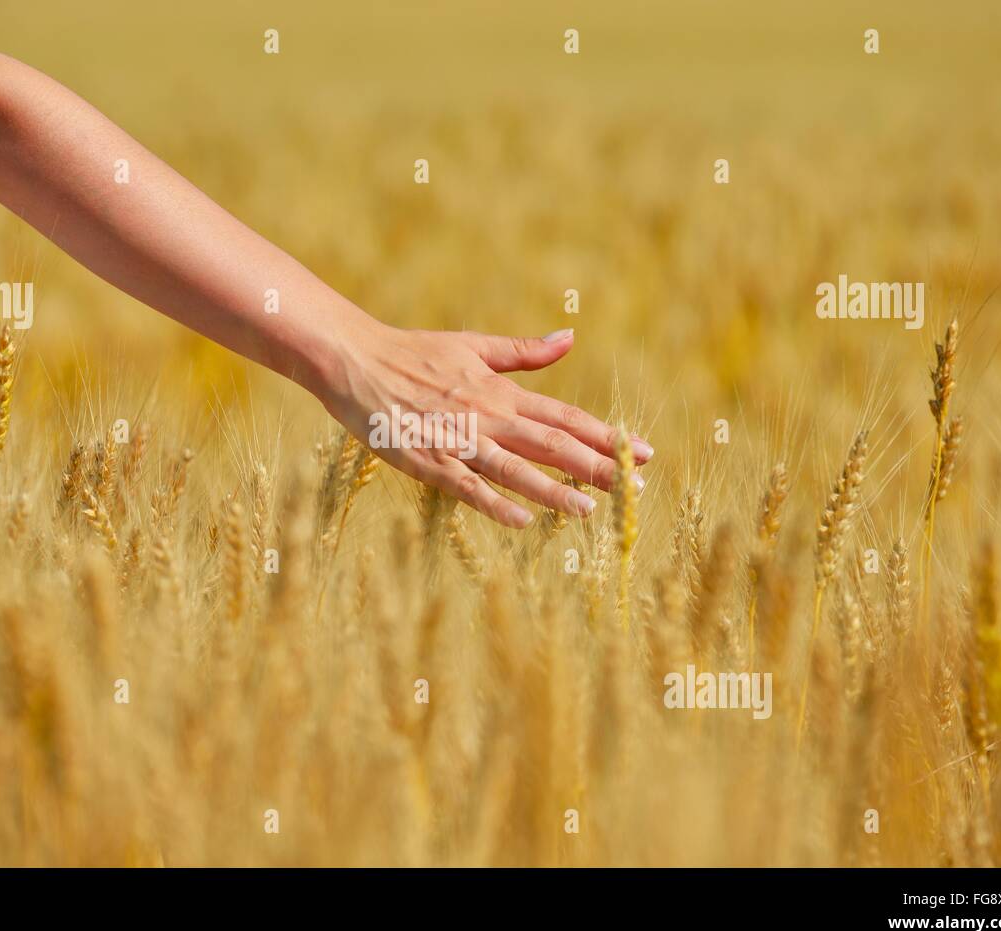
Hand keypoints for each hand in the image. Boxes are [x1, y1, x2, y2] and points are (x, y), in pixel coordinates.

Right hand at [308, 319, 652, 527]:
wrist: (356, 360)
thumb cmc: (414, 352)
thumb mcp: (473, 345)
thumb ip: (523, 352)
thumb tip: (569, 338)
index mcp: (500, 392)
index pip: (565, 417)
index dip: (606, 436)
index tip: (644, 452)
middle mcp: (487, 417)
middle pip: (551, 445)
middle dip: (596, 467)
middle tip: (635, 488)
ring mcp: (458, 440)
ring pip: (515, 469)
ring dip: (553, 490)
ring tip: (590, 510)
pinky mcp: (427, 460)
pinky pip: (466, 486)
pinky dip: (495, 503)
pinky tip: (522, 522)